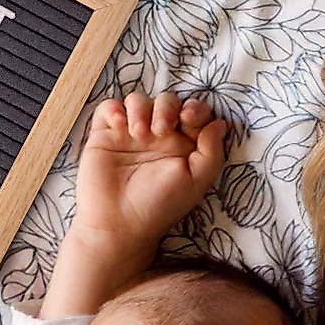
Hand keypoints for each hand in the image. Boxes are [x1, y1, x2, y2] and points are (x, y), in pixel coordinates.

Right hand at [41, 92, 226, 317]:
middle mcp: (157, 138)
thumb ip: (212, 151)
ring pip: (139, 100)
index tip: (188, 119)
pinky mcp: (105, 136)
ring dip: (141, 109)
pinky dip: (115, 109)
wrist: (118, 224)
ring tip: (139, 134)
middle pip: (167, 101)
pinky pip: (110, 107)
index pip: (194, 113)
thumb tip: (220, 122)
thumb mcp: (196, 181)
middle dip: (167, 107)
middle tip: (161, 129)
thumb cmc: (159, 206)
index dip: (195, 108)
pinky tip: (120, 126)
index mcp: (183, 146)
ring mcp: (130, 135)